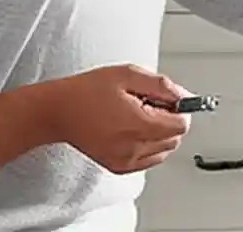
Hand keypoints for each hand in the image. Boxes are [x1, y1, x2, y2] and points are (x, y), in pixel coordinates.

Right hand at [40, 64, 193, 174]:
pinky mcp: (119, 166)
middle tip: (149, 103)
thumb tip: (185, 97)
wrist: (57, 111)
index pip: (181, 125)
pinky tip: (133, 129)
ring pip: (165, 149)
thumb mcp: (129, 75)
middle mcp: (133, 148)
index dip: (179, 108)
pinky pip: (150, 158)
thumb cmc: (87, 92)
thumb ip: (162, 86)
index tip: (168, 99)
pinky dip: (149, 144)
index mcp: (137, 125)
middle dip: (170, 119)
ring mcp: (126, 160)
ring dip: (160, 132)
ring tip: (138, 115)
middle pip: (175, 137)